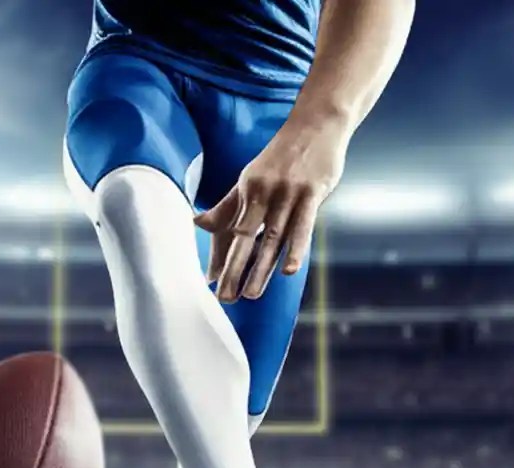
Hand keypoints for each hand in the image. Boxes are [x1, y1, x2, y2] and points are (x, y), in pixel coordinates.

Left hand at [194, 123, 347, 302]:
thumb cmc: (283, 155)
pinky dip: (296, 249)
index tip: (212, 283)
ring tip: (252, 294)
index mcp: (246, 190)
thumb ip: (227, 205)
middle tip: (226, 298)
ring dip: (262, 268)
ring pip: (273, 237)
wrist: (316, 123)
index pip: (230, 230)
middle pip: (246, 237)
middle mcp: (263, 193)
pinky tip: (289, 270)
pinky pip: (303, 226)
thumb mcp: (251, 177)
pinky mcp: (312, 193)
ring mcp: (288, 193)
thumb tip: (197, 223)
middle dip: (234, 269)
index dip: (221, 257)